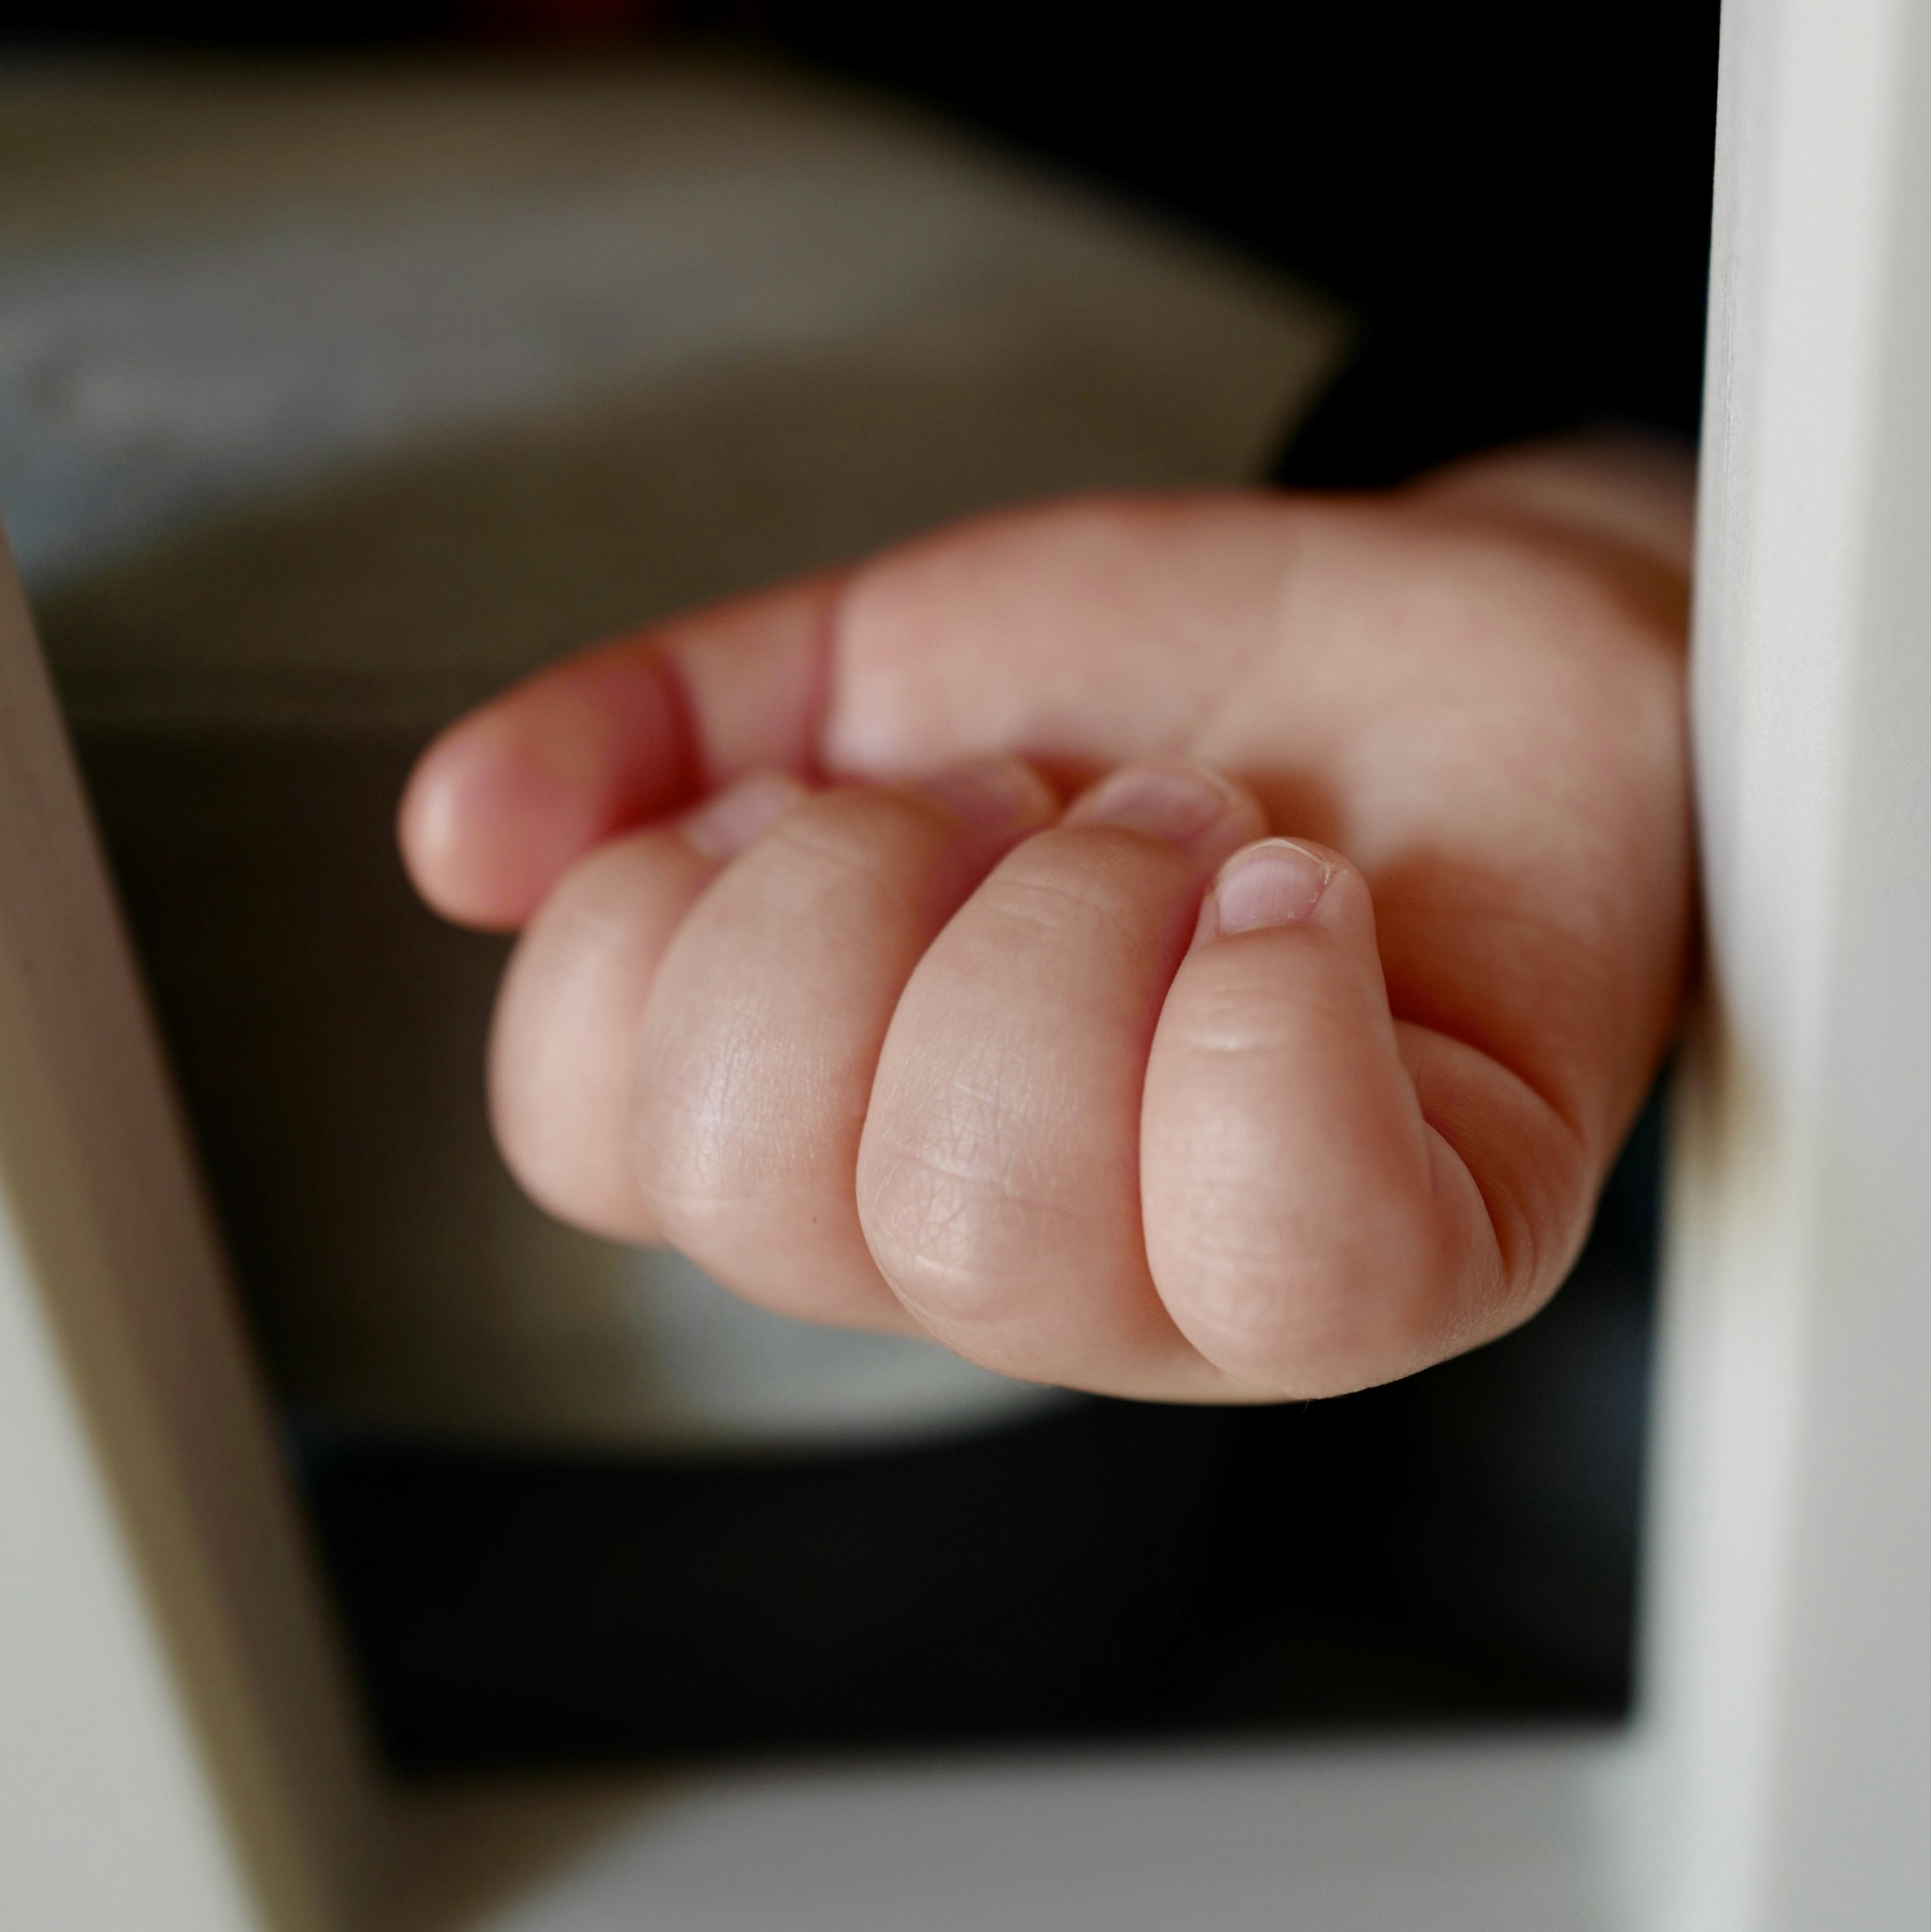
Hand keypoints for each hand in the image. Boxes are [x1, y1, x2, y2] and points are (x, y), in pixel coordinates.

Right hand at [397, 443, 1696, 1401]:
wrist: (1471, 633)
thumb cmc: (1185, 693)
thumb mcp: (880, 661)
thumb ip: (654, 730)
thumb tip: (459, 838)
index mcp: (830, 1140)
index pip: (593, 1137)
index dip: (663, 915)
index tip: (822, 789)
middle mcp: (995, 1263)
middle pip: (775, 1193)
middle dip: (877, 889)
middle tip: (1031, 796)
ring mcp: (1207, 1298)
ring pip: (995, 1219)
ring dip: (1076, 921)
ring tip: (1187, 829)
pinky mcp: (1436, 1257)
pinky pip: (1291, 1247)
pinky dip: (1264, 1012)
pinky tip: (1292, 899)